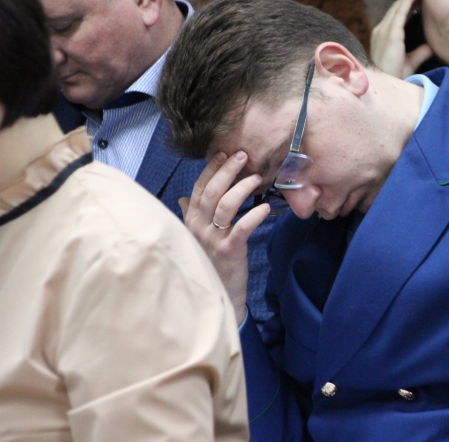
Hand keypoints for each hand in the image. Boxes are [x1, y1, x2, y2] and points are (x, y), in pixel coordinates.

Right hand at [179, 151, 269, 324]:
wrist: (218, 294)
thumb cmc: (211, 263)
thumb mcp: (197, 238)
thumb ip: (190, 217)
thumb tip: (183, 199)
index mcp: (190, 221)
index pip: (199, 188)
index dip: (212, 169)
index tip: (224, 153)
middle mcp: (198, 228)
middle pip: (212, 192)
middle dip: (227, 170)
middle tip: (243, 155)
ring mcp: (213, 239)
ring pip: (225, 205)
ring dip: (242, 188)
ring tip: (257, 178)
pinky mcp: (230, 250)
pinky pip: (243, 227)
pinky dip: (255, 214)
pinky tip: (265, 206)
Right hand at [370, 0, 433, 77]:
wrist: (386, 87)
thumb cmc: (395, 78)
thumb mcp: (410, 62)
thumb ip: (419, 53)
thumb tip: (431, 46)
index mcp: (386, 36)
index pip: (399, 14)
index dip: (408, 2)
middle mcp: (382, 30)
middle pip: (398, 6)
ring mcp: (384, 30)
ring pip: (399, 5)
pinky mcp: (390, 33)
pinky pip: (401, 11)